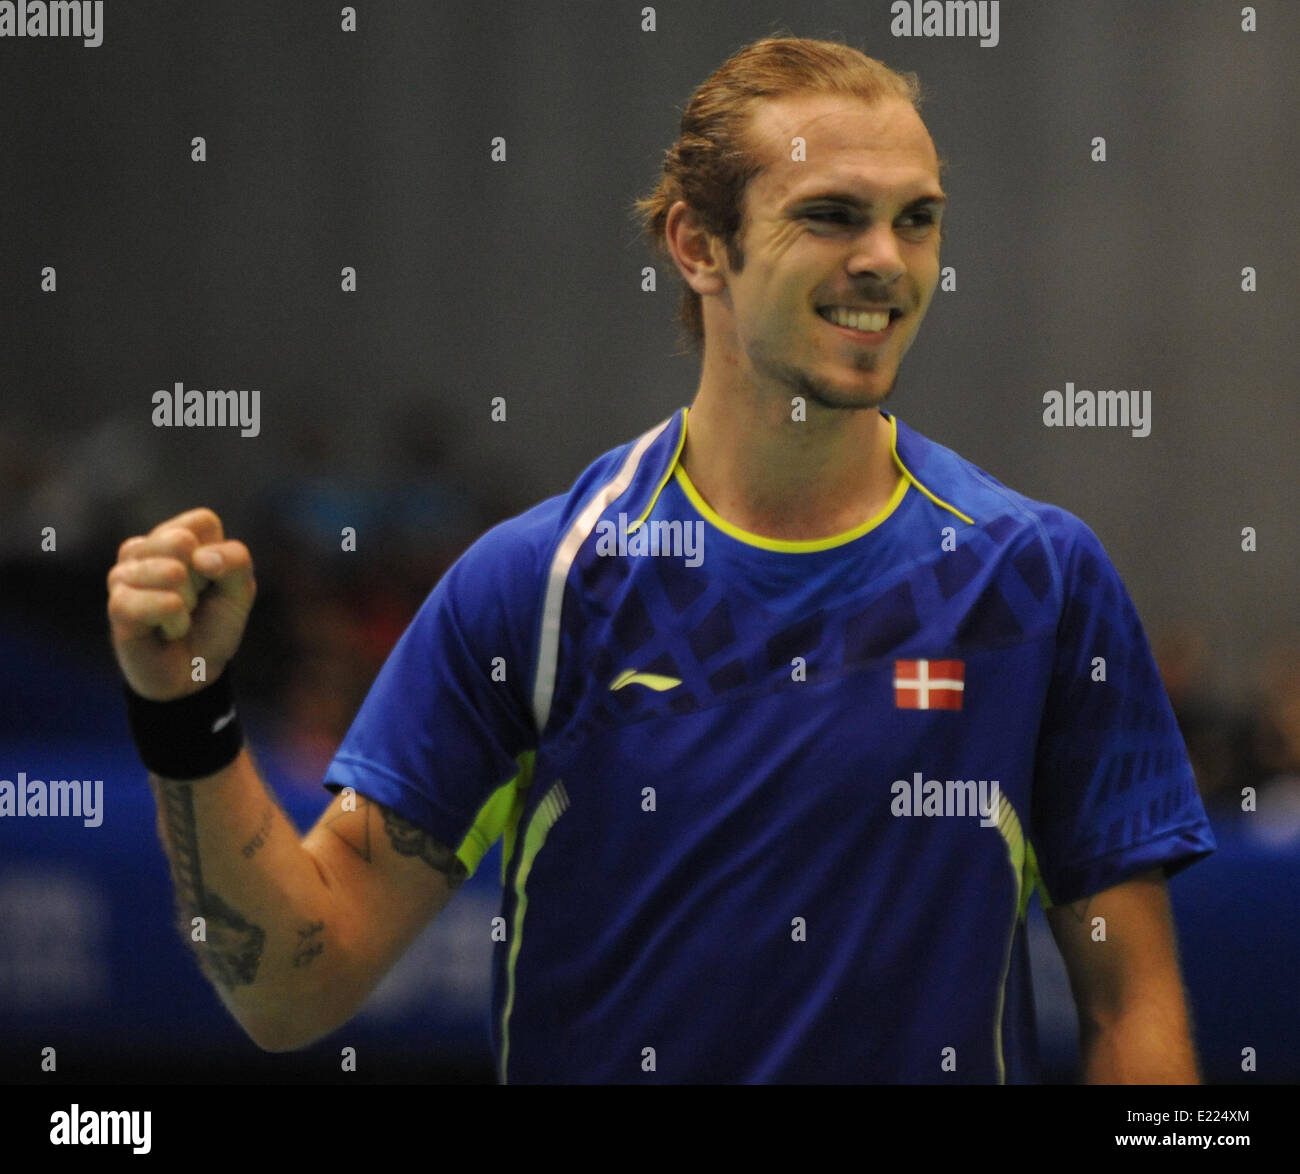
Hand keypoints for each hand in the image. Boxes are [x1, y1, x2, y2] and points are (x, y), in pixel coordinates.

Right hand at [107, 507, 256, 700]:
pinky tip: (168, 631)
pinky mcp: (117, 605)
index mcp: (172, 535)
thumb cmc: (213, 623)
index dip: (219, 555)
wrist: (194, 671)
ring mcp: (122, 575)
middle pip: (181, 540)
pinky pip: (162, 603)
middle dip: (202, 579)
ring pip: (171, 571)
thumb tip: (199, 557)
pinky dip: (177, 622)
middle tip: (194, 600)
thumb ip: (235, 560)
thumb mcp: (240, 589)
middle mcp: (141, 549)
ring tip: (179, 616)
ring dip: (189, 603)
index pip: (202, 521)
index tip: (212, 580)